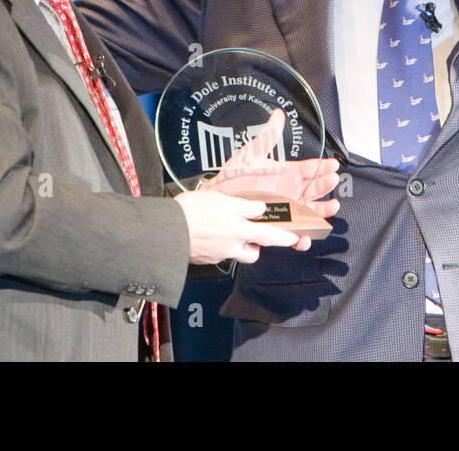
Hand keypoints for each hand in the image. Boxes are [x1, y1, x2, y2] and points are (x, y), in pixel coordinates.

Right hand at [173, 189, 305, 264]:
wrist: (165, 231)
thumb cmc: (190, 213)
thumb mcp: (221, 199)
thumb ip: (244, 206)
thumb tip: (259, 209)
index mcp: (239, 231)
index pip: (269, 236)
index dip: (284, 238)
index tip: (293, 238)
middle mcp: (231, 247)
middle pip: (253, 252)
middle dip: (257, 246)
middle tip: (255, 234)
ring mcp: (217, 255)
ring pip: (235, 254)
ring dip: (238, 246)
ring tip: (230, 231)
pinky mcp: (204, 258)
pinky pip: (218, 254)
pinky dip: (219, 245)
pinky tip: (210, 234)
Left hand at [202, 108, 340, 226]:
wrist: (219, 198)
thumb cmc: (234, 176)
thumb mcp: (252, 154)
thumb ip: (267, 136)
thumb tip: (277, 115)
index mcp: (288, 173)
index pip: (311, 168)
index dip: (323, 166)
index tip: (332, 164)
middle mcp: (291, 191)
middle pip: (316, 188)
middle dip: (326, 185)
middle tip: (332, 180)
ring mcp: (288, 209)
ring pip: (312, 211)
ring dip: (323, 210)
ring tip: (331, 206)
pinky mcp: (281, 225)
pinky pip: (296, 233)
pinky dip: (304, 237)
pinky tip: (306, 235)